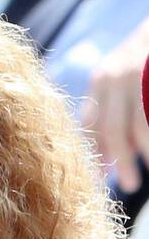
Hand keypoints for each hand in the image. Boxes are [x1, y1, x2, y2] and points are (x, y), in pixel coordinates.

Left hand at [80, 15, 148, 191]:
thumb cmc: (145, 52)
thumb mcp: (124, 74)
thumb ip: (112, 108)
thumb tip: (109, 156)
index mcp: (103, 78)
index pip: (94, 123)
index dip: (96, 152)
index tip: (99, 178)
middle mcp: (118, 75)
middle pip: (115, 128)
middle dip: (121, 160)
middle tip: (127, 185)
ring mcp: (140, 72)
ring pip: (140, 125)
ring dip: (145, 152)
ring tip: (147, 171)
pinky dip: (148, 137)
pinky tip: (148, 150)